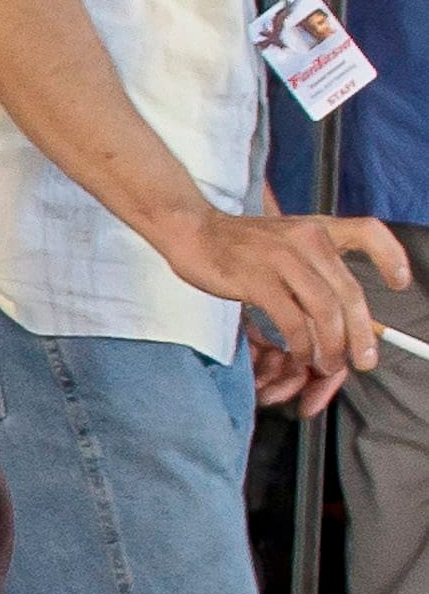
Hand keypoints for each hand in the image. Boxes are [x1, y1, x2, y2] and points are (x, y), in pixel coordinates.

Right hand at [168, 198, 407, 411]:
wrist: (194, 233)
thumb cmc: (240, 246)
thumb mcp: (285, 244)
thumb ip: (314, 270)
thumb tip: (340, 317)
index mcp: (317, 228)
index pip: (367, 232)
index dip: (390, 257)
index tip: (399, 283)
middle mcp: (306, 239)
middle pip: (348, 292)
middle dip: (361, 333)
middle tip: (365, 359)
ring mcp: (282, 258)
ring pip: (324, 310)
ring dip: (332, 346)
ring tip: (328, 365)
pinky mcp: (257, 280)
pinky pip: (292, 319)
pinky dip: (302, 344)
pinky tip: (301, 354)